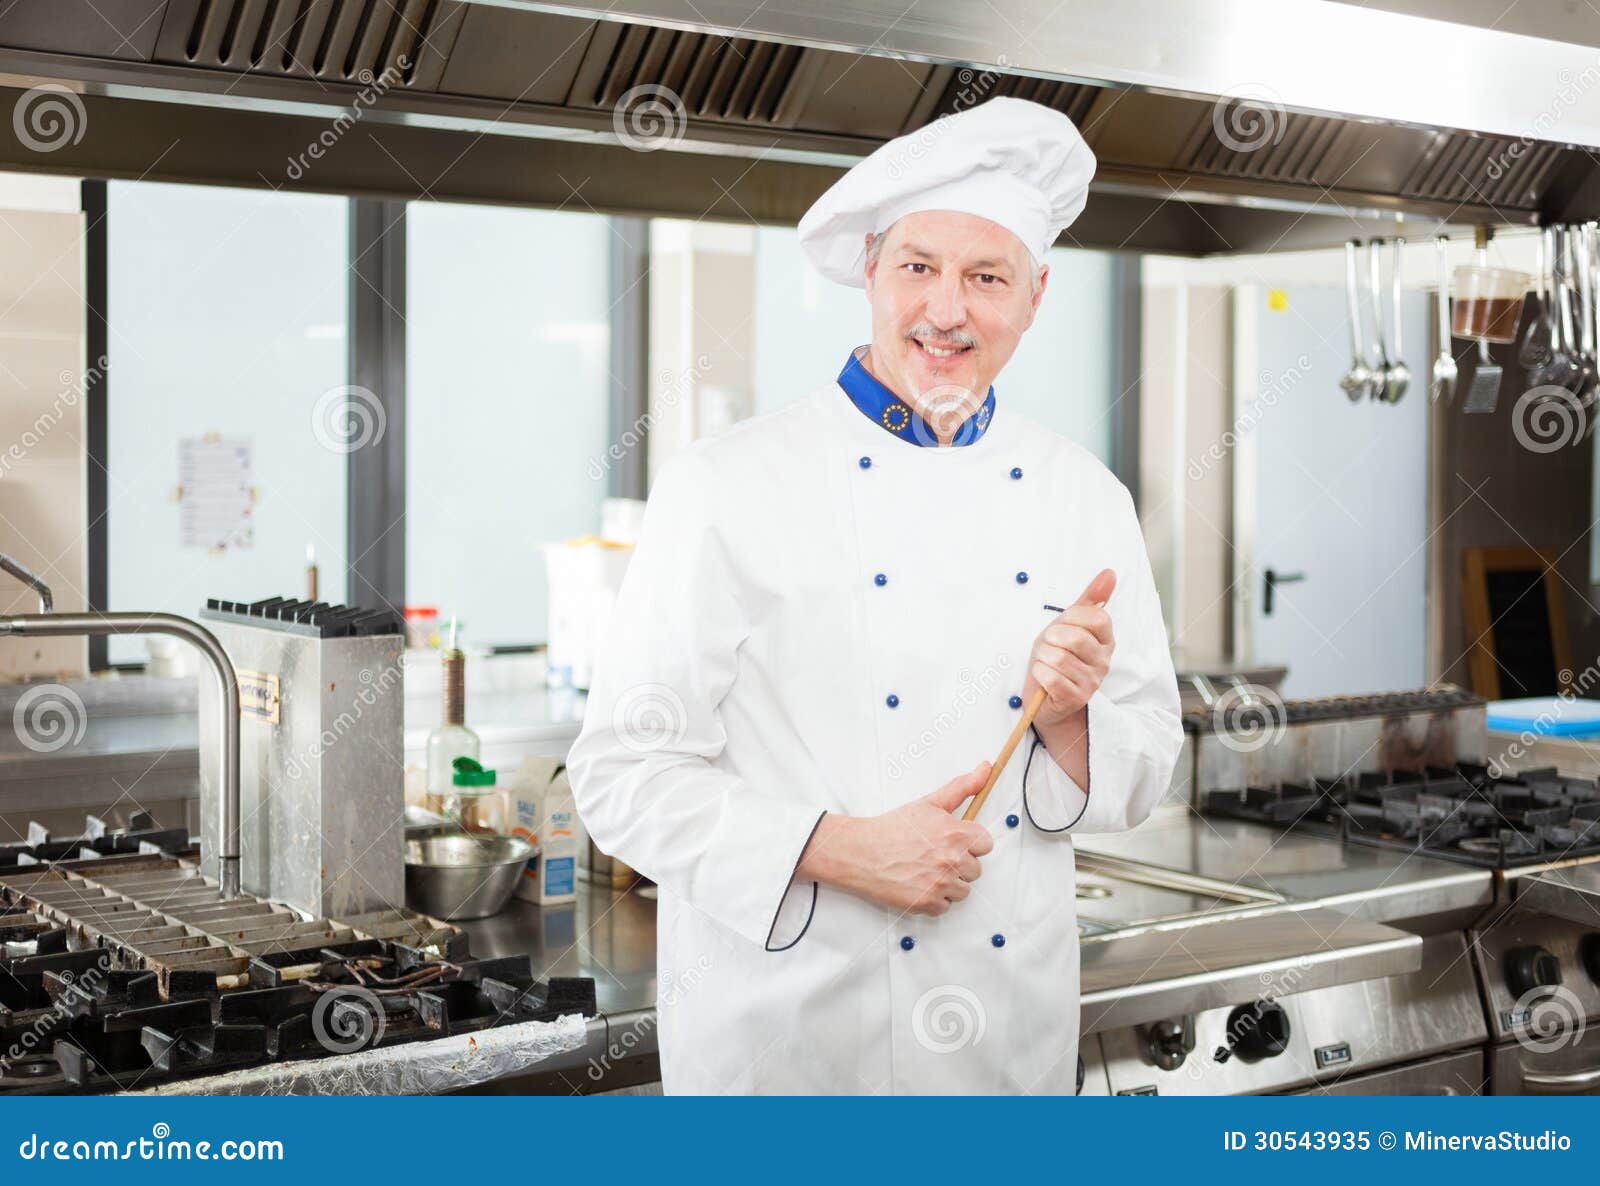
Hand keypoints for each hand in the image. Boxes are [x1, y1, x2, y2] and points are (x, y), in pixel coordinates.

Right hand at [796, 762, 994, 915]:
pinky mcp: (929, 903)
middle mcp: (952, 860)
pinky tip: (918, 883)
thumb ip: (962, 787)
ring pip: (963, 890)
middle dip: (958, 863)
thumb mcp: (929, 803)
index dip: (969, 842)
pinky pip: (946, 906)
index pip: (985, 844)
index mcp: (956, 834)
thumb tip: (986, 768)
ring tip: (925, 870)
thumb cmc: (893, 828)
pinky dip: (934, 898)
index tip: (953, 841)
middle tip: (933, 855)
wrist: (861, 852)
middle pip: (975, 869)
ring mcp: (941, 884)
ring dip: (948, 883)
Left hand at [1025, 568, 1115, 729]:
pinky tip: (1043, 676)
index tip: (1062, 623)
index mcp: (1105, 640)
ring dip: (1042, 657)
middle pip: (1076, 638)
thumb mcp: (1069, 622)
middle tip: (1049, 645)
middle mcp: (1103, 661)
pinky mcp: (1075, 699)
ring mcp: (1091, 682)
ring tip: (1045, 662)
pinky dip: (1040, 674)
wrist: (1045, 693)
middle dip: (1051, 638)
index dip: (1072, 617)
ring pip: (1059, 659)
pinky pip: (1051, 679)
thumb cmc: (1058, 653)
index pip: (1097, 618)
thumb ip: (1090, 599)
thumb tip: (1110, 572)